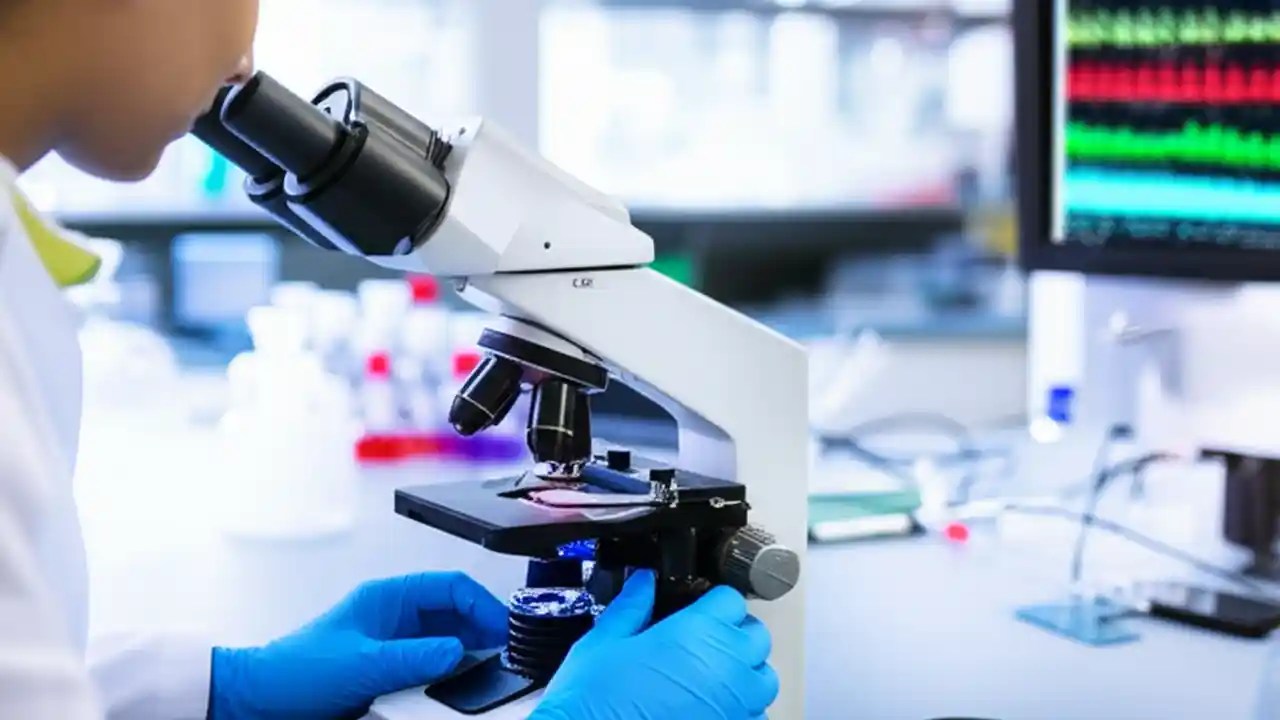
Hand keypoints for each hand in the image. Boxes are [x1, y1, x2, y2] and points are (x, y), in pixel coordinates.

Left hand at [209, 572, 507, 719]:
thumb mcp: (362, 664)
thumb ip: (414, 658)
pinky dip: (446, 679)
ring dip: (466, 658)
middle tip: (505, 655)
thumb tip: (459, 652)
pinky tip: (454, 690)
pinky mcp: (389, 672)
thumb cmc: (295, 670)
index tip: (504, 630)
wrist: (259, 701)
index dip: (483, 605)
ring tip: (484, 674)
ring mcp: (393, 644)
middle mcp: (394, 617)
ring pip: (446, 644)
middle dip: (482, 633)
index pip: (451, 587)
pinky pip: (430, 670)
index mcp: (389, 596)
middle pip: (455, 616)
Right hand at [531, 571, 778, 719]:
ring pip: (764, 679)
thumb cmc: (593, 701)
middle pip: (757, 636)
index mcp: (695, 632)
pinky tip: (716, 709)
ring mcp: (733, 705)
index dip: (715, 603)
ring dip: (747, 674)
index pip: (731, 600)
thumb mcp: (603, 641)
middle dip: (736, 634)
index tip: (702, 610)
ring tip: (717, 678)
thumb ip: (631, 607)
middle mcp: (724, 666)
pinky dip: (744, 711)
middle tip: (707, 642)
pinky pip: (757, 716)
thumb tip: (643, 583)